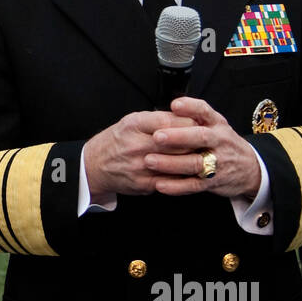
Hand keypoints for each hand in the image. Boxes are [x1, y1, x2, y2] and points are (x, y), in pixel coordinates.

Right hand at [83, 110, 197, 197]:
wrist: (95, 165)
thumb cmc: (118, 140)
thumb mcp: (132, 121)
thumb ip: (158, 118)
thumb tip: (187, 117)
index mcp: (135, 125)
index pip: (170, 121)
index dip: (189, 123)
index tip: (198, 124)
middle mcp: (136, 145)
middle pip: (177, 143)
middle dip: (195, 142)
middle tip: (206, 141)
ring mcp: (140, 166)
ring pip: (177, 163)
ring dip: (192, 160)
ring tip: (201, 155)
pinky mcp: (143, 183)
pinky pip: (171, 180)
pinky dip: (183, 176)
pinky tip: (188, 171)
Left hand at [147, 97, 262, 198]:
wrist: (251, 168)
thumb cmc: (222, 143)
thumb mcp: (215, 125)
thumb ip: (194, 117)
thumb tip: (166, 108)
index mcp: (217, 124)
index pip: (205, 111)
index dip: (191, 107)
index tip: (174, 105)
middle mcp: (219, 141)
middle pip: (200, 137)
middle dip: (178, 137)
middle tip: (157, 137)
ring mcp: (218, 163)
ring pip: (195, 163)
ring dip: (171, 163)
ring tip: (149, 160)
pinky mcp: (213, 182)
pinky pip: (194, 185)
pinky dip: (176, 186)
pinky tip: (159, 184)